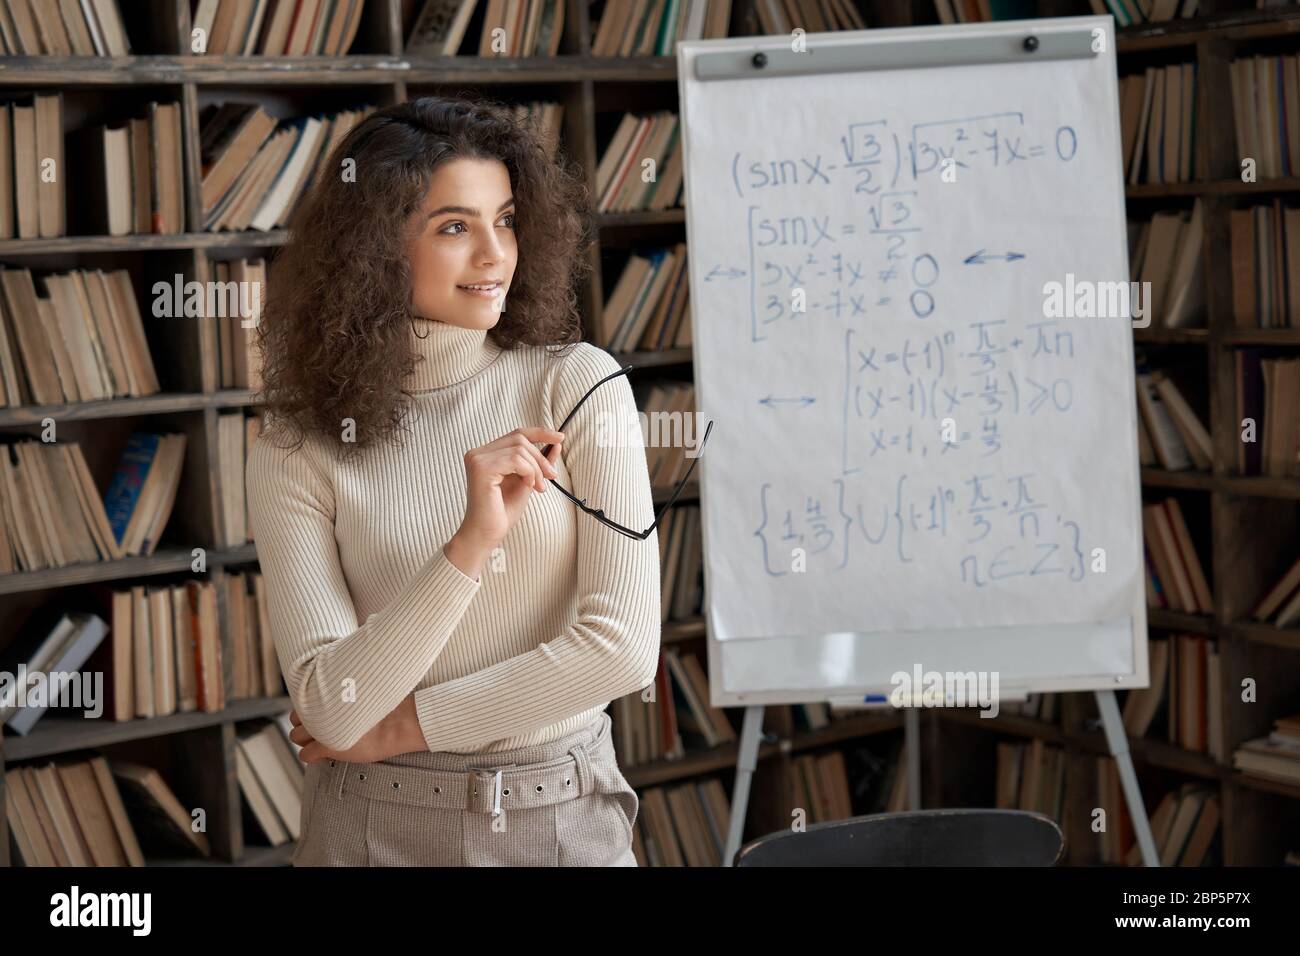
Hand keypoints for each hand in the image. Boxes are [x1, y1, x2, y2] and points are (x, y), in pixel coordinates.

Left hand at [288, 696, 424, 764]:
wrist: (396, 723)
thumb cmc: (385, 708)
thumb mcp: (361, 693)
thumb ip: (343, 695)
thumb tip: (337, 696)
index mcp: (327, 693)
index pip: (302, 701)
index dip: (310, 710)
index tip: (322, 715)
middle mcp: (319, 710)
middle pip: (295, 717)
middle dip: (304, 724)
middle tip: (321, 729)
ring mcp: (320, 729)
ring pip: (295, 737)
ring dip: (306, 740)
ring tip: (323, 741)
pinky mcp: (325, 747)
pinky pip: (305, 755)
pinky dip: (312, 756)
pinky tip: (325, 755)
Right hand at [456, 426, 563, 556]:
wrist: (487, 534)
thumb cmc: (503, 511)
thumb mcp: (528, 480)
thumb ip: (539, 462)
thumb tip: (557, 443)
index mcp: (486, 454)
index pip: (516, 434)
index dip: (540, 433)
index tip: (560, 438)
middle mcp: (477, 453)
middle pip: (519, 439)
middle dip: (540, 457)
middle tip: (552, 476)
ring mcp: (477, 460)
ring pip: (519, 449)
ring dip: (536, 468)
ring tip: (539, 487)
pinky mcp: (481, 469)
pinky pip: (515, 460)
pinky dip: (529, 472)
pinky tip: (529, 486)